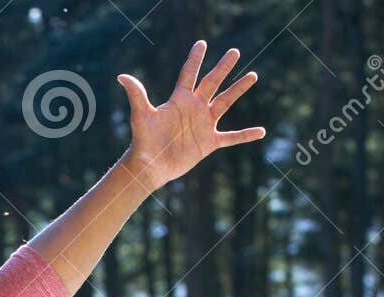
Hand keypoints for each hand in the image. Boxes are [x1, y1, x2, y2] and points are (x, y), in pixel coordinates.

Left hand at [117, 40, 263, 190]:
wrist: (149, 166)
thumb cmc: (143, 141)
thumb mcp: (141, 115)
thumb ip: (136, 95)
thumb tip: (122, 76)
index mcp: (179, 100)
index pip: (189, 74)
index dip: (195, 59)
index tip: (202, 43)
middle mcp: (194, 108)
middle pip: (212, 83)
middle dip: (223, 67)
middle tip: (235, 51)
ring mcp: (203, 124)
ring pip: (225, 102)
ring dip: (238, 89)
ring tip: (253, 75)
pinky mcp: (209, 142)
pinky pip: (231, 137)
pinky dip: (245, 135)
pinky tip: (261, 131)